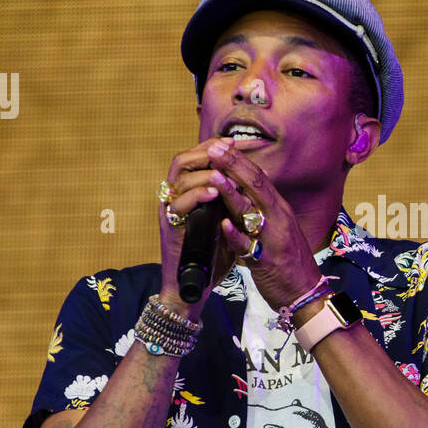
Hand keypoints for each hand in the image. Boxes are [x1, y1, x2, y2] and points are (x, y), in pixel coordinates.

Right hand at [157, 138, 246, 317]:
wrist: (196, 285)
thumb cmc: (213, 253)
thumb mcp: (228, 218)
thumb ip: (235, 197)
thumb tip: (257, 175)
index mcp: (189, 192)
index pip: (197, 157)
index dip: (215, 146)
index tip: (237, 142)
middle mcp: (176, 197)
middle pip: (183, 159)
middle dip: (206, 151)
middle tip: (228, 149)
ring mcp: (171, 212)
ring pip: (179, 177)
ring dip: (203, 171)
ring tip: (224, 173)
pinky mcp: (170, 228)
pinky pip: (178, 204)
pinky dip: (196, 195)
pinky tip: (214, 194)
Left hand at [204, 139, 323, 310]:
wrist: (306, 292)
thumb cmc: (289, 260)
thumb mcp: (279, 227)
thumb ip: (264, 208)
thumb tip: (248, 187)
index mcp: (279, 209)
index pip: (259, 178)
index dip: (239, 160)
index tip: (220, 146)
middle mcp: (278, 219)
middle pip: (256, 187)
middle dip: (233, 166)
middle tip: (213, 149)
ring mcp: (273, 240)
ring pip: (251, 213)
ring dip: (232, 194)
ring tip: (214, 177)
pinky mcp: (266, 262)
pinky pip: (249, 247)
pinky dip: (236, 236)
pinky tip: (223, 225)